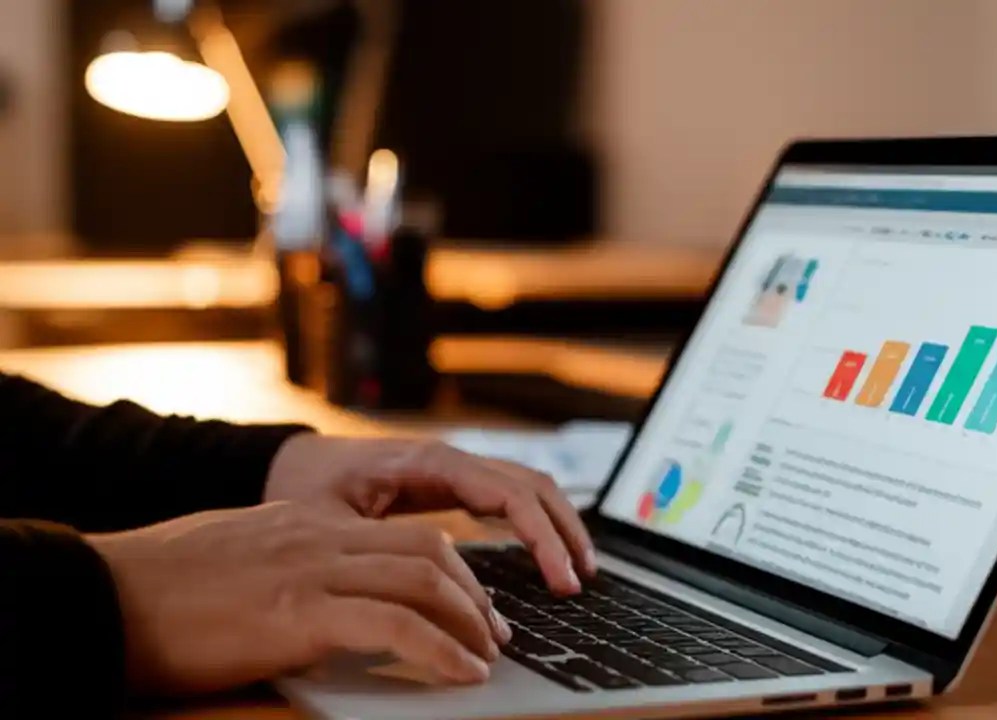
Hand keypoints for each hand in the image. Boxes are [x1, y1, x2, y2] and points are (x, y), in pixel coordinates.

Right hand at [88, 502, 511, 694]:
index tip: (471, 604)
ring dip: (470, 622)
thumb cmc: (161, 590)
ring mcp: (312, 569)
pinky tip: (461, 673)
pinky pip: (396, 624)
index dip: (452, 570)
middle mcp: (319, 536)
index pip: (403, 535)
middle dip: (474, 594)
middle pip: (430, 550)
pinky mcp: (298, 612)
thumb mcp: (242, 562)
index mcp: (308, 523)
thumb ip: (294, 573)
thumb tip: (326, 612)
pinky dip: (440, 649)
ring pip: (426, 579)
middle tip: (492, 634)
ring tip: (486, 657)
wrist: (104, 595)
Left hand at [264, 434, 595, 594]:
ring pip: (527, 486)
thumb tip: (438, 587)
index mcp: (429, 461)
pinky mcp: (451, 482)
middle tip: (580, 581)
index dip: (542, 536)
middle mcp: (451, 458)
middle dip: (563, 531)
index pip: (509, 494)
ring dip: (558, 523)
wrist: (287, 464)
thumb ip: (381, 548)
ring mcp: (454, 467)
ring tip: (579, 569)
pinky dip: (535, 521)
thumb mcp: (330, 522)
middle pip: (531, 485)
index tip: (560, 578)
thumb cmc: (303, 488)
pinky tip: (546, 550)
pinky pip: (508, 495)